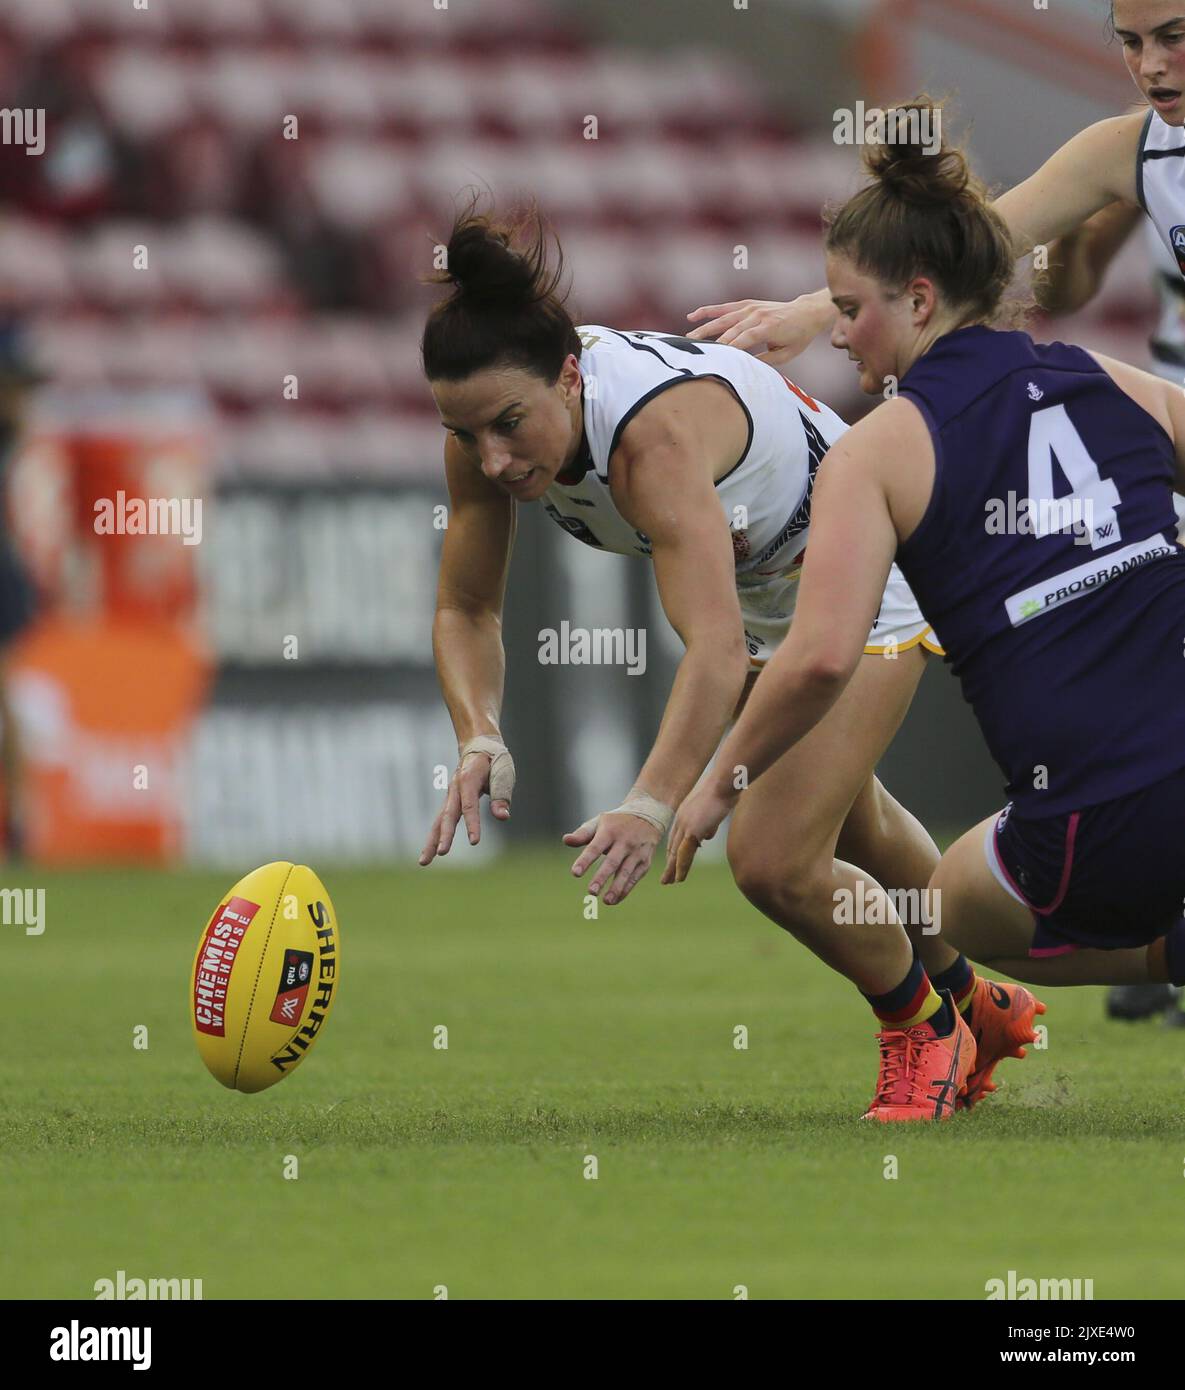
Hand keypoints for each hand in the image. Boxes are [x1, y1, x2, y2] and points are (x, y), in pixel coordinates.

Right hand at [419, 743, 514, 865]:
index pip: (469, 806)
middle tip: (442, 853)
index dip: (472, 824)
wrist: (478, 746)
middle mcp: (454, 789)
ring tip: (424, 862)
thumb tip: (503, 817)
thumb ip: (502, 794)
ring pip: (439, 821)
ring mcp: (450, 796)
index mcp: (468, 780)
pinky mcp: (450, 802)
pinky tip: (431, 852)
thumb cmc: (494, 760)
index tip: (474, 842)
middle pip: (447, 815)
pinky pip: (441, 821)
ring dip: (431, 841)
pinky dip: (435, 836)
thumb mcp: (503, 772)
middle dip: (444, 835)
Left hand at [563, 810, 663, 905]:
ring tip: (605, 901)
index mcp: (609, 831)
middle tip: (591, 892)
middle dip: (602, 877)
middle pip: (612, 862)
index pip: (595, 848)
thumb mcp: (599, 822)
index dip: (585, 860)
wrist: (648, 814)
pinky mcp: (645, 862)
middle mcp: (624, 842)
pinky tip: (614, 900)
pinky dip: (625, 890)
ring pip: (626, 872)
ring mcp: (636, 852)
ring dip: (616, 888)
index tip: (575, 873)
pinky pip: (634, 878)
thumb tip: (565, 840)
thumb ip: (582, 833)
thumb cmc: (616, 822)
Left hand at [661, 784, 737, 884]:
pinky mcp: (692, 830)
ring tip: (669, 882)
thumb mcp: (713, 810)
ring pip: (675, 852)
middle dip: (669, 863)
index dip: (674, 851)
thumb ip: (708, 824)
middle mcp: (681, 820)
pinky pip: (684, 854)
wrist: (724, 783)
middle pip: (672, 846)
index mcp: (685, 814)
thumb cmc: (723, 791)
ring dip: (672, 869)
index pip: (676, 837)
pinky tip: (679, 878)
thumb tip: (706, 836)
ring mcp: (685, 825)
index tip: (672, 862)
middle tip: (665, 878)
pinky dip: (681, 867)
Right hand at [685, 296, 823, 365]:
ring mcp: (751, 308)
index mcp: (769, 327)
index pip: (745, 339)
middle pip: (731, 330)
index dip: (731, 349)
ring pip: (723, 319)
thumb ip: (765, 360)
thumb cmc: (798, 337)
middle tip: (695, 354)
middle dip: (713, 343)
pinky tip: (692, 316)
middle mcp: (758, 315)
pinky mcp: (747, 304)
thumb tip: (745, 367)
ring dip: (704, 328)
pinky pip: (724, 307)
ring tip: (688, 338)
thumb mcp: (786, 354)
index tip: (716, 360)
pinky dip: (708, 311)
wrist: (807, 312)